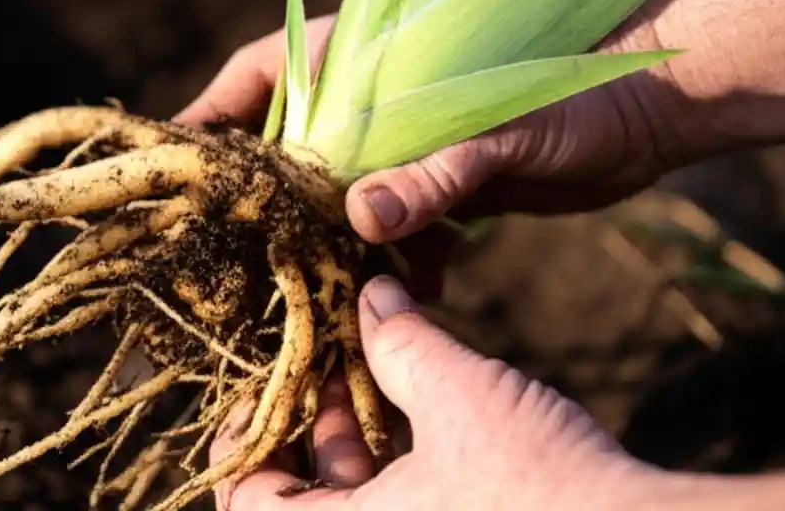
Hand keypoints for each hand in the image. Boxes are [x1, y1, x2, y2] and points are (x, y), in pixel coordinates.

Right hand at [175, 11, 679, 243]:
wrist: (646, 113)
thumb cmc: (570, 93)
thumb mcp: (499, 131)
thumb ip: (432, 173)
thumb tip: (366, 221)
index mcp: (370, 57)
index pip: (264, 69)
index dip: (215, 111)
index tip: (179, 158)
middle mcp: (375, 101)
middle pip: (292, 146)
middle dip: (270, 199)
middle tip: (235, 249)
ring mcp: (404, 144)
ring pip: (339, 196)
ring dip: (332, 244)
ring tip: (318, 292)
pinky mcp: (436, 182)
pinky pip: (390, 228)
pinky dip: (390, 262)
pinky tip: (402, 295)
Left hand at [209, 275, 660, 510]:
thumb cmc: (541, 486)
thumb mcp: (458, 396)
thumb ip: (403, 345)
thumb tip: (374, 295)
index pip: (249, 502)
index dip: (243, 441)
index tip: (256, 390)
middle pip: (304, 494)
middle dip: (311, 419)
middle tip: (321, 356)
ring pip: (360, 498)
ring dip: (360, 430)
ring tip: (371, 361)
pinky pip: (409, 503)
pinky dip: (403, 456)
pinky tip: (422, 397)